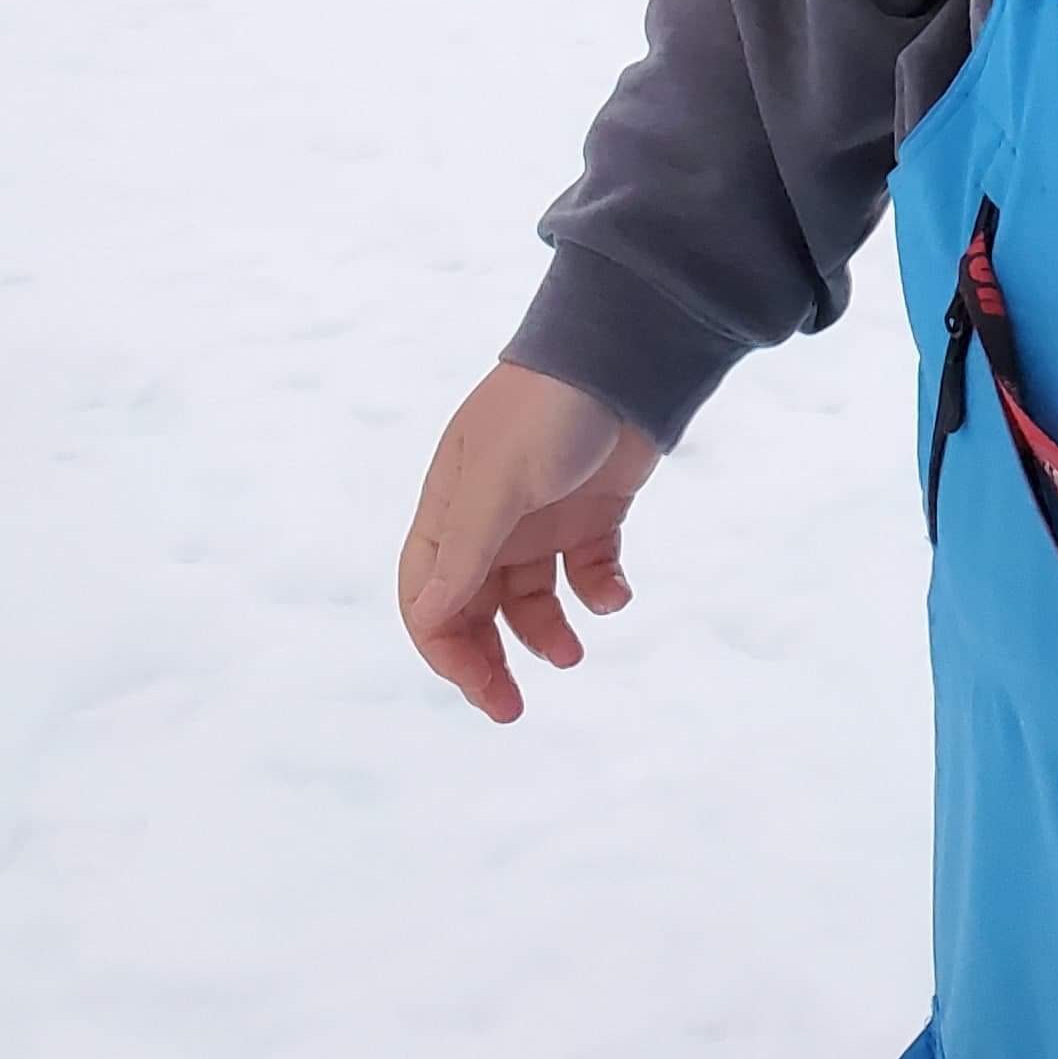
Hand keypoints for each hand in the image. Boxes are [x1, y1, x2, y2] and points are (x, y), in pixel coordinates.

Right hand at [398, 362, 660, 723]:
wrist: (628, 351)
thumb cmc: (551, 405)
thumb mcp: (500, 480)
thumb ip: (467, 550)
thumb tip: (428, 619)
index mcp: (452, 509)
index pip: (427, 598)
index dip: (445, 648)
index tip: (481, 684)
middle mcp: (491, 518)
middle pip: (474, 609)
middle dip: (488, 659)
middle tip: (512, 707)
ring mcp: (543, 515)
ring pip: (531, 598)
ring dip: (546, 633)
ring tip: (574, 651)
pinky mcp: (594, 510)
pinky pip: (588, 569)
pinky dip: (599, 591)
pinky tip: (616, 593)